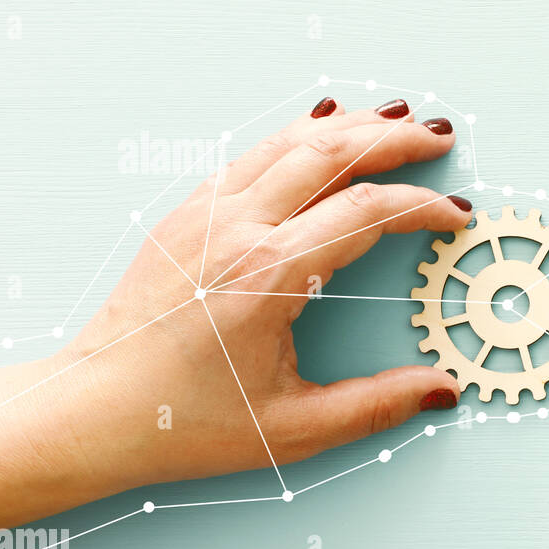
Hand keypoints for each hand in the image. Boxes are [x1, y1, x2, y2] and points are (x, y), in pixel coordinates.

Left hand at [0, 99, 470, 527]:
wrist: (93, 411)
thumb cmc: (184, 422)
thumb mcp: (293, 430)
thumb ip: (377, 407)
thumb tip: (441, 391)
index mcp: (268, 276)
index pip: (365, 213)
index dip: (421, 207)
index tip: (455, 216)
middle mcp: (236, 230)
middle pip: (330, 153)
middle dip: (393, 140)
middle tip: (438, 138)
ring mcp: (204, 214)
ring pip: (288, 142)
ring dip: (349, 125)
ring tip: (394, 118)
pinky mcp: (184, 215)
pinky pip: (251, 155)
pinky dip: (296, 136)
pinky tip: (320, 129)